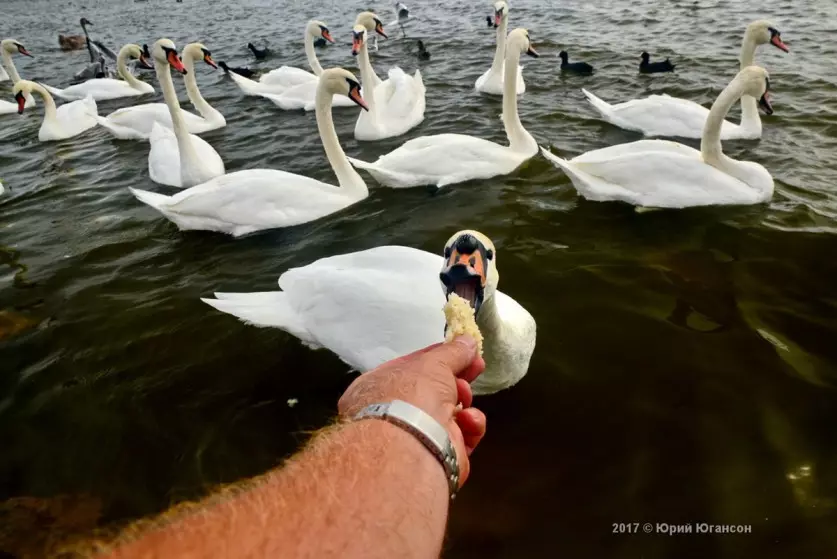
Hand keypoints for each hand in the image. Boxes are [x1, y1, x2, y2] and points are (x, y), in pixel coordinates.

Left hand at [338, 336, 487, 486]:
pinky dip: (470, 427)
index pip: (412, 366)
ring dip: (463, 402)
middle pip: (434, 390)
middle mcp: (395, 411)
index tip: (463, 350)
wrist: (411, 446)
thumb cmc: (411, 394)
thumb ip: (453, 352)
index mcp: (380, 385)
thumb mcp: (433, 362)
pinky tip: (468, 422)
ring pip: (451, 413)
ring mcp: (416, 436)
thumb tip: (467, 341)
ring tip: (464, 399)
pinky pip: (462, 436)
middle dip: (458, 379)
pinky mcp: (439, 456)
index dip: (440, 357)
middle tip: (477, 366)